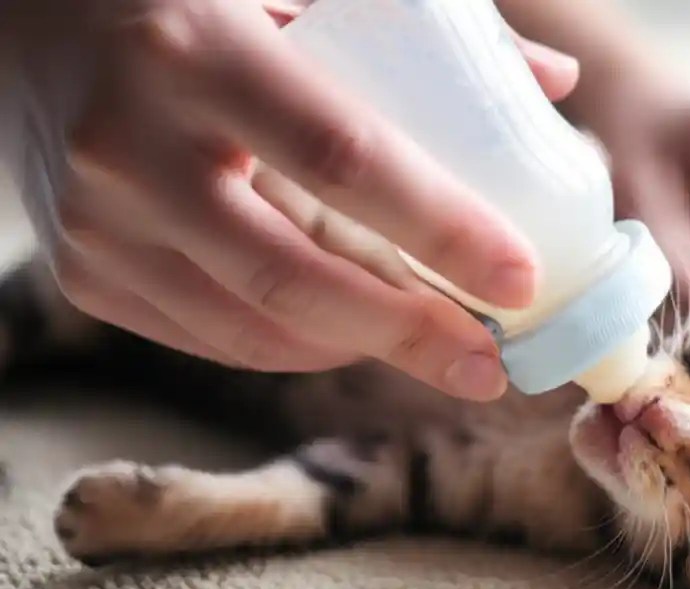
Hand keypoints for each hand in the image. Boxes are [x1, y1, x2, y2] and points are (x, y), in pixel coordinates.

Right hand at [7, 0, 578, 400]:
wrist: (24, 19)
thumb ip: (423, 31)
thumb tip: (551, 85)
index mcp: (199, 48)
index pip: (345, 155)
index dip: (442, 226)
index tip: (521, 278)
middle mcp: (132, 142)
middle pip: (294, 274)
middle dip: (409, 332)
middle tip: (492, 367)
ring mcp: (96, 220)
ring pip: (252, 325)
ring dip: (361, 348)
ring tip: (440, 351)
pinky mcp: (83, 270)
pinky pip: (208, 337)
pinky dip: (293, 347)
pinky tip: (352, 334)